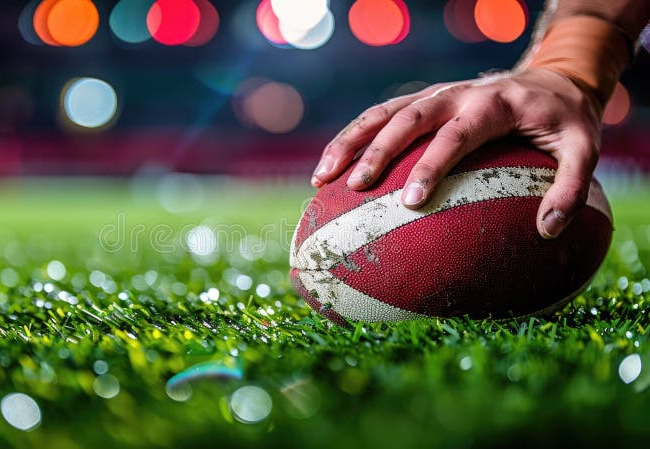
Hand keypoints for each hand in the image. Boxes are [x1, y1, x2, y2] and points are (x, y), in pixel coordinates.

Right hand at [311, 68, 601, 238]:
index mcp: (493, 105)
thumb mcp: (585, 148)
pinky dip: (352, 137)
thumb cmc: (566, 120)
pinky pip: (381, 113)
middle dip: (378, 152)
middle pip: (408, 117)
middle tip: (356, 189)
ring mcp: (436, 93)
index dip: (431, 164)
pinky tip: (331, 167)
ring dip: (349, 141)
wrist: (554, 76)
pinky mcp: (423, 98)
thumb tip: (548, 232)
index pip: (456, 134)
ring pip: (383, 111)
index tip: (410, 201)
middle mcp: (457, 93)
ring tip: (321, 177)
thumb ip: (572, 188)